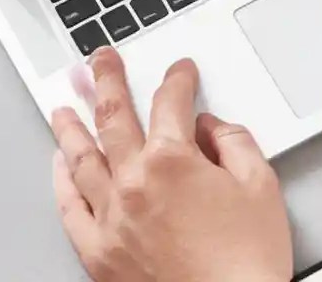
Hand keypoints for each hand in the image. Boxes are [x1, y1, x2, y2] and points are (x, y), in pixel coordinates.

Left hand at [51, 47, 293, 281]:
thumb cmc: (246, 260)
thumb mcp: (261, 185)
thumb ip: (234, 141)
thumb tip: (211, 126)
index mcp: (174, 161)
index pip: (171, 103)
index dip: (177, 79)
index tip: (180, 71)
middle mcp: (134, 183)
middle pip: (113, 118)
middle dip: (108, 81)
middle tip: (100, 61)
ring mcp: (112, 218)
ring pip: (81, 158)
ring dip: (71, 125)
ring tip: (63, 104)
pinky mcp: (99, 252)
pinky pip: (70, 207)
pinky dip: (61, 181)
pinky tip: (59, 164)